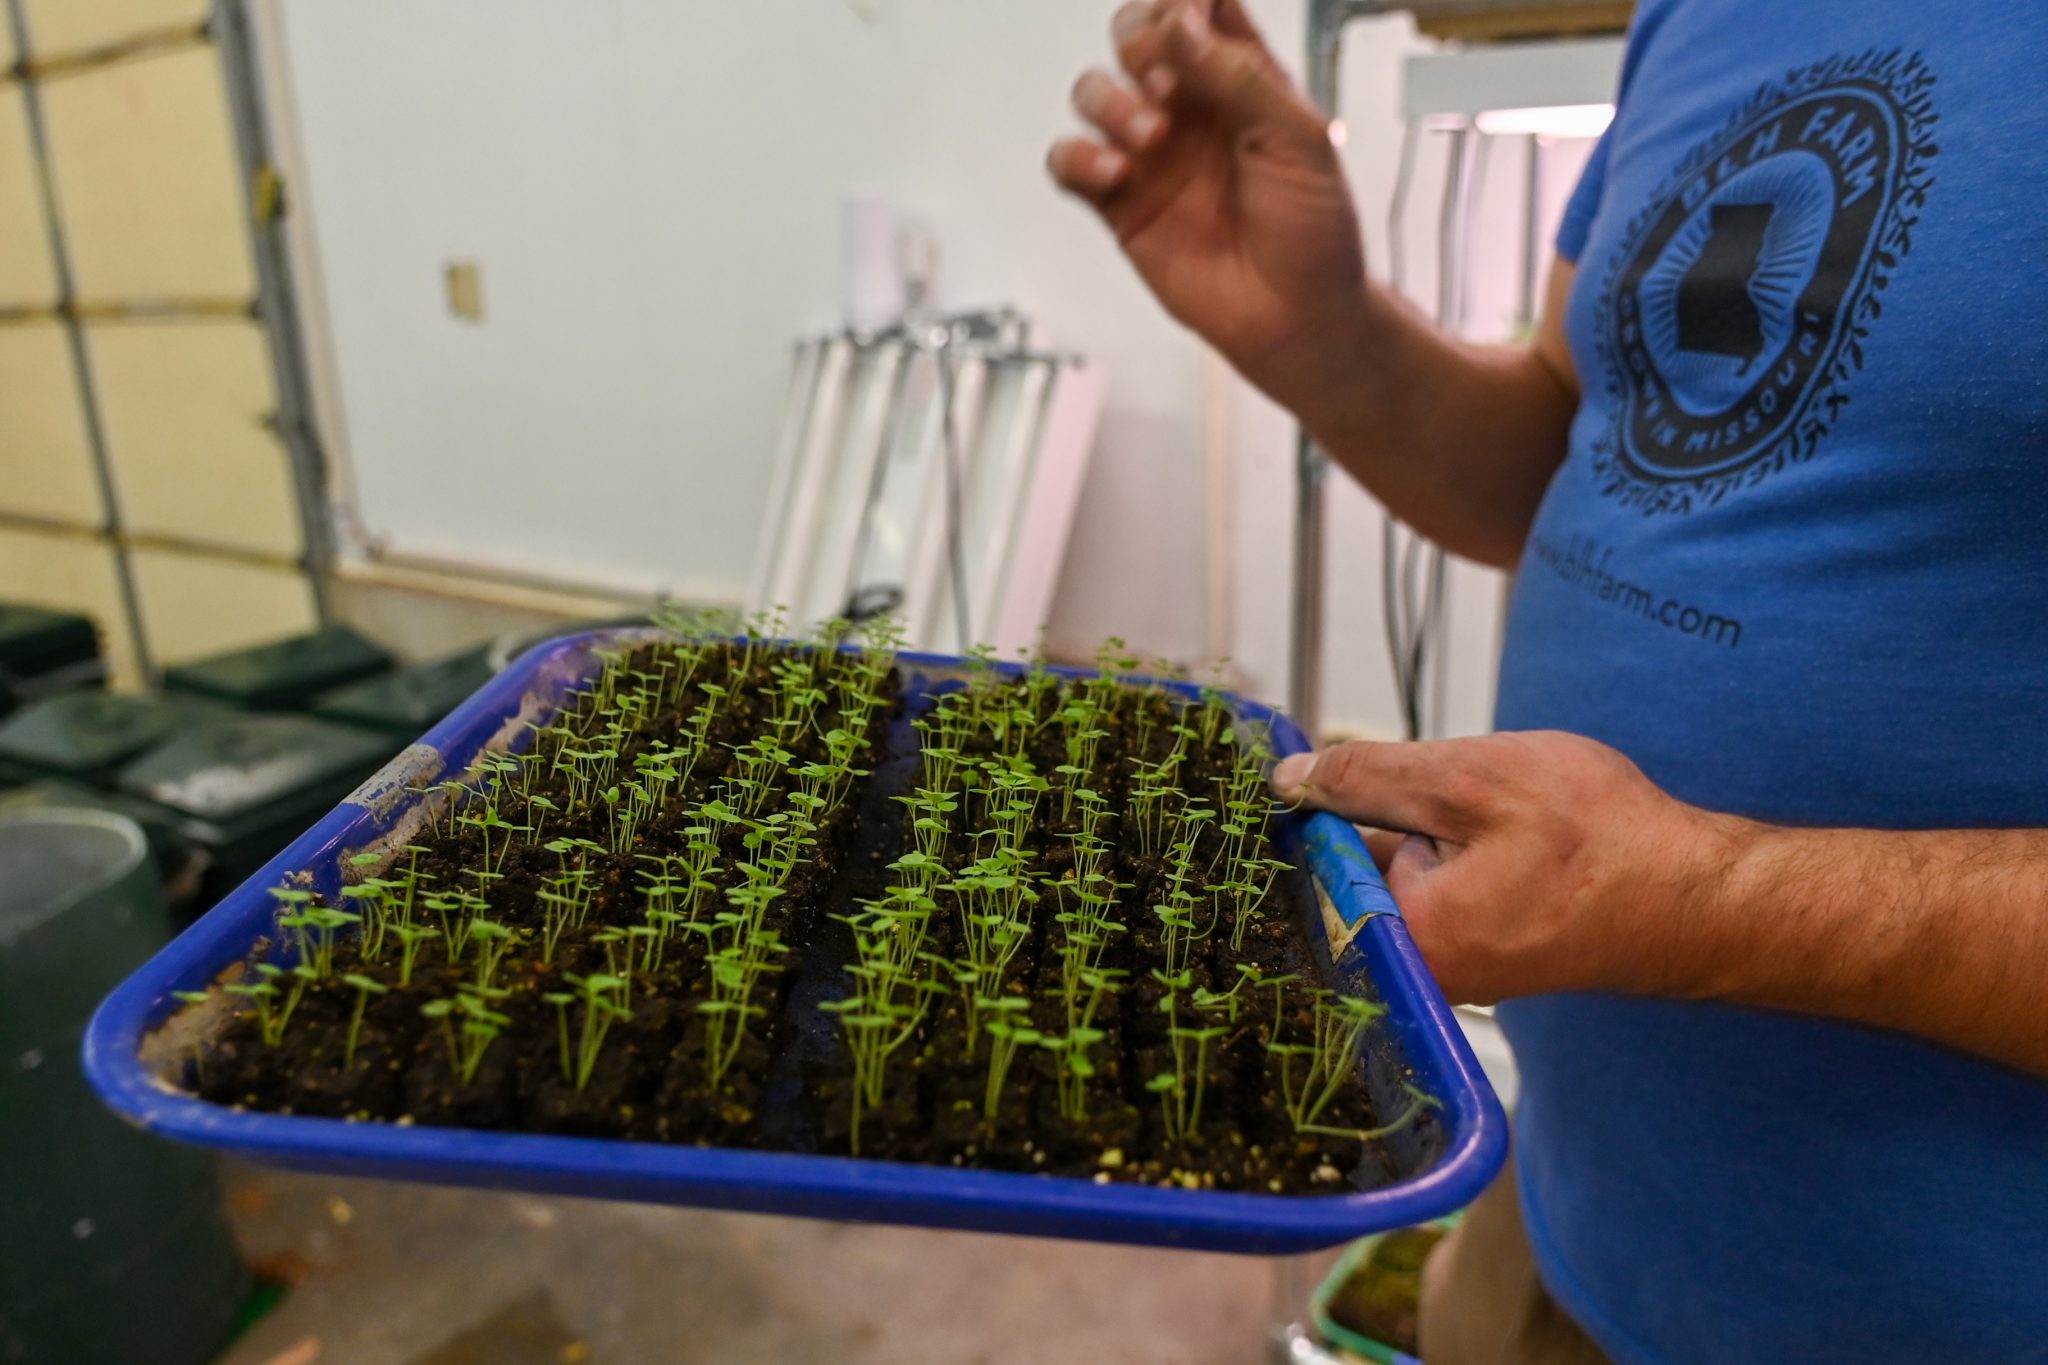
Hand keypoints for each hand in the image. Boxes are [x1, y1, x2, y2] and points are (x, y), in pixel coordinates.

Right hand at [1046, 0, 1373, 409]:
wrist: (1296, 319)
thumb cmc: (1315, 234)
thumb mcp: (1300, 138)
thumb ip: (1240, 76)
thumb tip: (1182, 24)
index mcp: (1244, 80)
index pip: (1200, 9)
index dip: (1183, 3)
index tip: (1187, 21)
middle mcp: (1193, 109)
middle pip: (1136, 36)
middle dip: (1139, 39)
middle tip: (1163, 79)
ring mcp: (1152, 155)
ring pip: (1095, 91)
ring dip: (1111, 100)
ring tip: (1151, 136)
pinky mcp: (1121, 205)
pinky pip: (1070, 161)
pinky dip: (1078, 157)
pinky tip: (1114, 172)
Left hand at [1271, 731, 1746, 1004]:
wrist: (1696, 898)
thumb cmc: (1596, 841)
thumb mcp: (1466, 779)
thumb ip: (1367, 776)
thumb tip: (1289, 781)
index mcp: (1399, 939)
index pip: (1313, 868)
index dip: (1319, 807)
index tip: (1337, 774)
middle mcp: (1419, 968)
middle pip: (1355, 871)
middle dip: (1386, 815)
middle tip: (1463, 797)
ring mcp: (1452, 963)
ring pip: (1401, 872)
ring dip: (1429, 829)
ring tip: (1505, 820)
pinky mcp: (1483, 949)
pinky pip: (1440, 887)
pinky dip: (1460, 850)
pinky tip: (1512, 833)